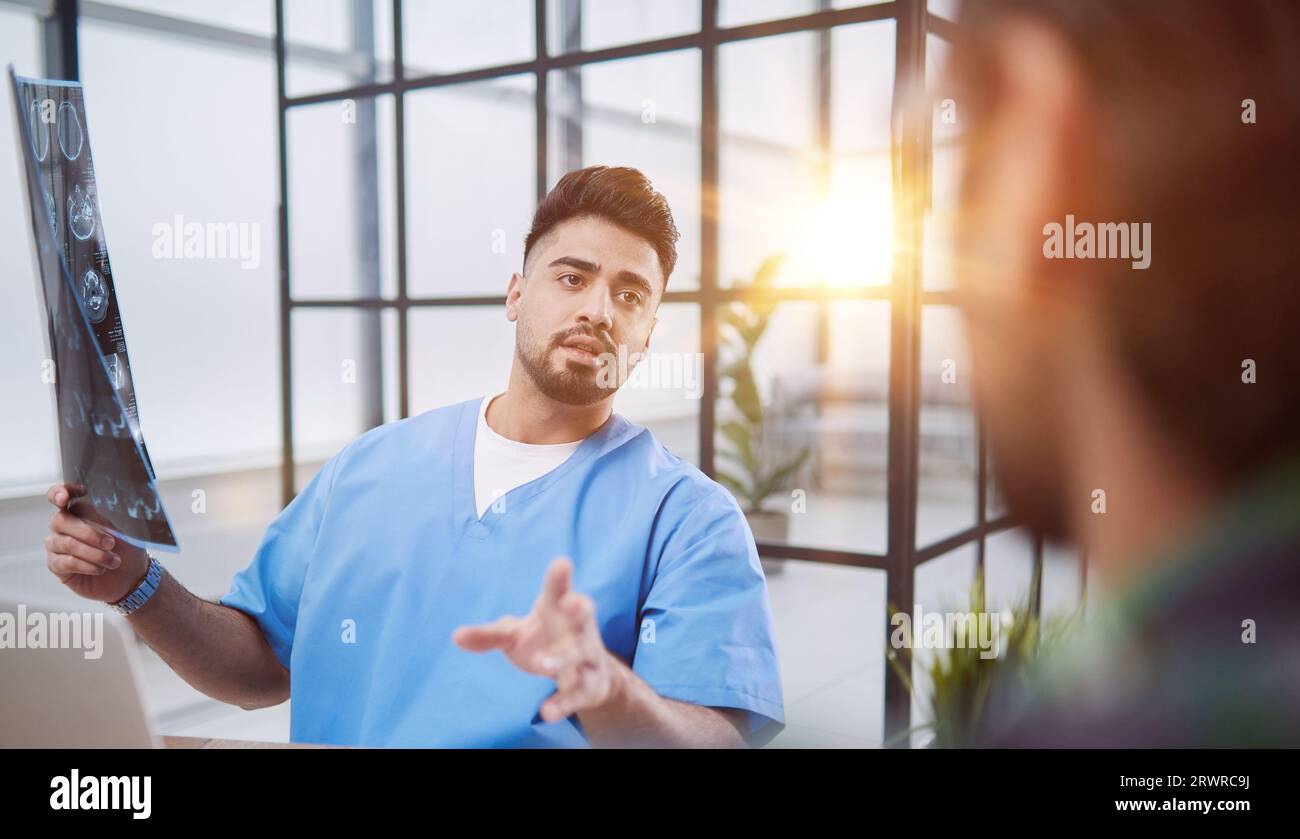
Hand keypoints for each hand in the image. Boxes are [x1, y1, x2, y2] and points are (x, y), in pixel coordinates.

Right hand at [44, 483, 149, 603]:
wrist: (130, 576)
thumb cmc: (126, 549)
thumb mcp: (121, 530)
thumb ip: (100, 518)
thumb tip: (84, 508)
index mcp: (79, 511)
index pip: (59, 496)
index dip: (59, 492)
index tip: (66, 497)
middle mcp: (63, 526)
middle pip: (61, 520)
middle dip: (89, 532)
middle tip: (111, 543)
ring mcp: (57, 545)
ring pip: (67, 543)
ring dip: (94, 553)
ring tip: (114, 561)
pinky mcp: (56, 565)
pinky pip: (66, 562)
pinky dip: (87, 565)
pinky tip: (100, 569)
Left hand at [452, 557, 620, 722]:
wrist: (588, 675)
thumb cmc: (546, 641)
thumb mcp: (515, 635)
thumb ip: (489, 635)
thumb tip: (456, 636)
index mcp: (560, 609)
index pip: (560, 591)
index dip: (560, 579)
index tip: (560, 563)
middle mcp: (579, 629)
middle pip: (583, 616)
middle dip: (580, 609)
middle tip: (571, 603)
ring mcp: (587, 656)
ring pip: (581, 654)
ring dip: (563, 657)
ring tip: (542, 664)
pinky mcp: (590, 686)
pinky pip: (578, 693)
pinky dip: (564, 702)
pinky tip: (547, 711)